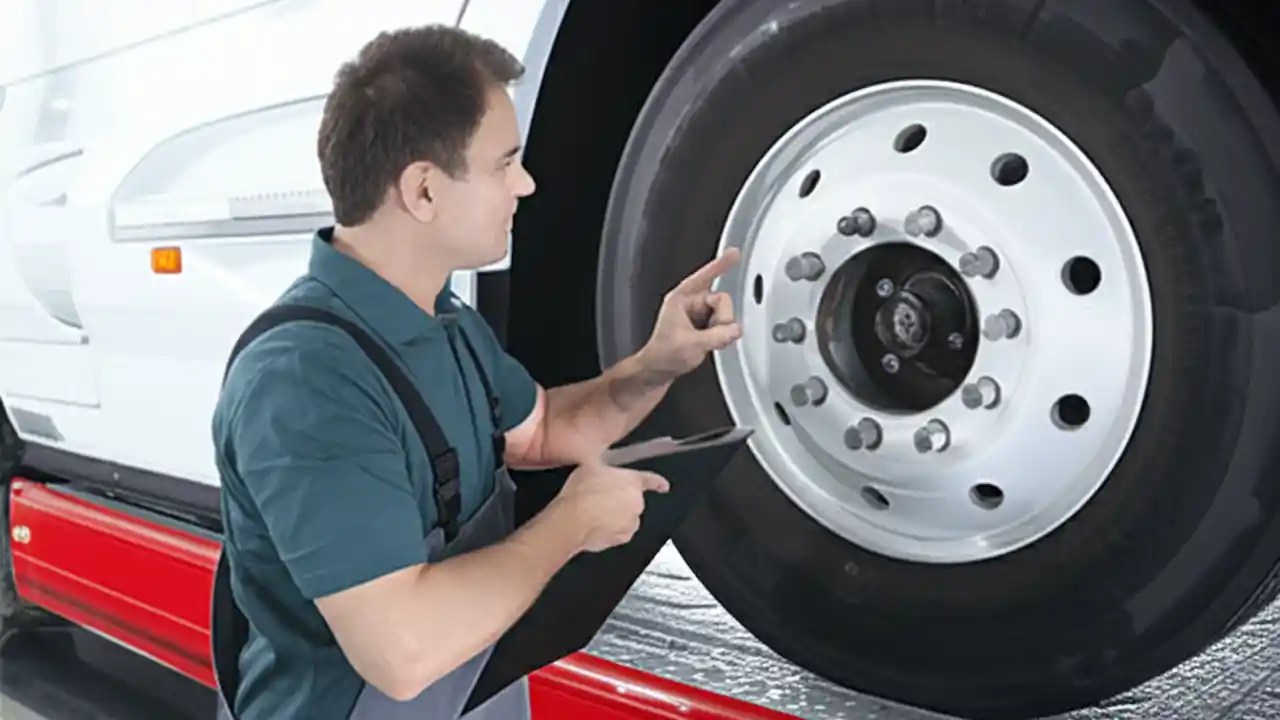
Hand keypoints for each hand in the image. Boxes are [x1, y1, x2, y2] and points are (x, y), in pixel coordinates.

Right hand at [553, 461, 669, 552]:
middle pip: (632, 501)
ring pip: (625, 519)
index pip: (650, 480)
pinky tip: (593, 525)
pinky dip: (609, 531)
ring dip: (614, 516)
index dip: (657, 483)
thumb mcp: (590, 467)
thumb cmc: (580, 493)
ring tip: (593, 513)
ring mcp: (630, 523)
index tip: (664, 486)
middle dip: (619, 500)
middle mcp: (636, 503)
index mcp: (632, 481)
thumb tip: (601, 469)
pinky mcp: (621, 539)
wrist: (572, 520)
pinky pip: (617, 533)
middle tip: (599, 499)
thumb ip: (603, 468)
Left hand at [639, 249, 743, 379]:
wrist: (657, 371)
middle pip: (722, 300)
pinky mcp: (704, 326)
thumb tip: (735, 329)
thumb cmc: (663, 355)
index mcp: (681, 299)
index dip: (720, 265)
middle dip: (723, 319)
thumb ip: (716, 336)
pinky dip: (722, 335)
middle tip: (711, 337)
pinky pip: (724, 325)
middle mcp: (691, 304)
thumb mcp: (691, 345)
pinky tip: (710, 343)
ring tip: (705, 342)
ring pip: (725, 314)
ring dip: (721, 330)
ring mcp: (698, 315)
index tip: (734, 253)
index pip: (704, 276)